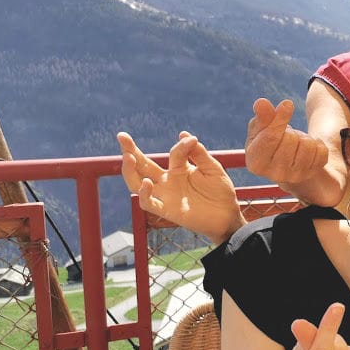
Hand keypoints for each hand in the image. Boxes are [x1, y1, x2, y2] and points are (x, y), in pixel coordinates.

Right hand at [117, 131, 243, 243]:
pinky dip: (144, 194)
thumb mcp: (212, 168)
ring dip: (130, 170)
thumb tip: (184, 134)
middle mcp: (168, 181)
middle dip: (130, 150)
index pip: (173, 153)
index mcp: (180, 169)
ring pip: (137, 183)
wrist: (228, 216)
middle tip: (122, 136)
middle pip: (143, 165)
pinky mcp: (166, 210)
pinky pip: (148, 204)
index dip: (181, 145)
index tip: (191, 139)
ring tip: (128, 156)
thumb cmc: (220, 192)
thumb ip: (198, 153)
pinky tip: (146, 183)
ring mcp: (165, 195)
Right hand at [244, 98, 328, 184]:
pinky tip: (307, 148)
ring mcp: (295, 176)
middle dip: (290, 131)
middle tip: (285, 135)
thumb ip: (261, 116)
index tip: (288, 104)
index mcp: (256, 163)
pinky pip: (322, 151)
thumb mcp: (260, 127)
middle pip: (290, 139)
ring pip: (308, 145)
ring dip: (304, 137)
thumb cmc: (267, 140)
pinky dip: (317, 144)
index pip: (271, 137)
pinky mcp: (312, 173)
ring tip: (295, 142)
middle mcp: (275, 174)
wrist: (284, 159)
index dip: (280, 118)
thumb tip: (262, 103)